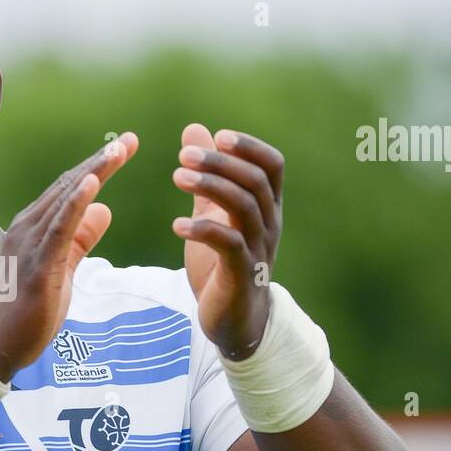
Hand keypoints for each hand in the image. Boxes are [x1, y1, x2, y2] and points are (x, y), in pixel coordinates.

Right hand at [0, 133, 138, 380]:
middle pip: (69, 186)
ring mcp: (30, 245)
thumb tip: (105, 208)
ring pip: (65, 200)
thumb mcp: (61, 269)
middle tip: (129, 139)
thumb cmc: (25, 312)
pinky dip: (76, 203)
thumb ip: (81, 240)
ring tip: (118, 150)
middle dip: (100, 161)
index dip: (96, 168)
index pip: (68, 189)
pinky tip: (93, 183)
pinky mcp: (37, 266)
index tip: (122, 148)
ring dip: (93, 173)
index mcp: (34, 228)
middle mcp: (28, 228)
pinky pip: (59, 228)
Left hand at [173, 124, 283, 359]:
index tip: (218, 137)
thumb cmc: (224, 263)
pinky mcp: (241, 274)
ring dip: (211, 188)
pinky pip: (229, 245)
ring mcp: (258, 249)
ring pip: (244, 208)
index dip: (249, 147)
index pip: (273, 166)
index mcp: (267, 207)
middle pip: (256, 181)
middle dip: (221, 164)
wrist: (235, 320)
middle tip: (183, 156)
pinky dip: (203, 230)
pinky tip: (177, 225)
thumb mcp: (215, 213)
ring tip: (177, 177)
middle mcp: (268, 224)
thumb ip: (207, 175)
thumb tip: (196, 130)